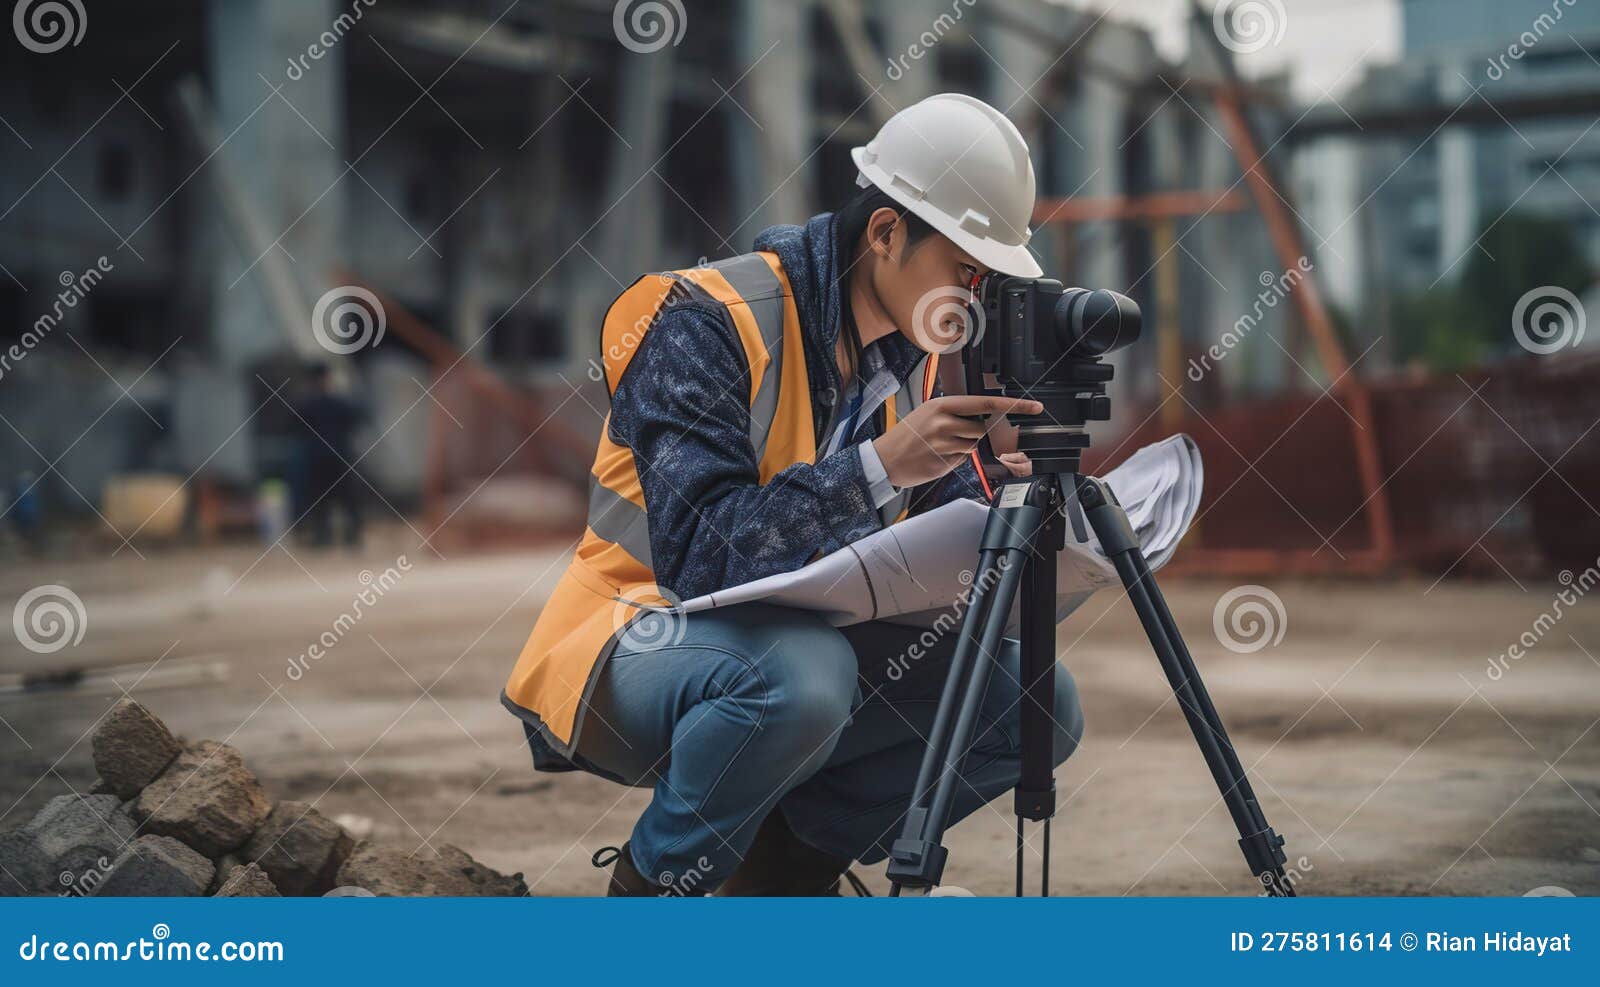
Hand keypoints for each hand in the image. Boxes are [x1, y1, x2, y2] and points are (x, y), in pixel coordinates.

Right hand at [872, 395, 1042, 488]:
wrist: (885, 459)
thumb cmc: (906, 436)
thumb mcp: (927, 413)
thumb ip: (954, 412)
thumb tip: (981, 416)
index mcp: (941, 406)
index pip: (985, 403)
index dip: (1012, 405)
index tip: (1033, 406)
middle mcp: (944, 423)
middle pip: (980, 428)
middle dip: (971, 432)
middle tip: (950, 434)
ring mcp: (945, 444)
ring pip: (973, 445)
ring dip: (963, 446)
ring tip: (940, 446)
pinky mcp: (945, 462)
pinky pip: (963, 459)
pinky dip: (955, 458)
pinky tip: (938, 456)